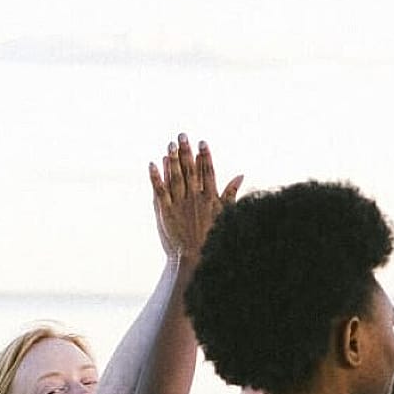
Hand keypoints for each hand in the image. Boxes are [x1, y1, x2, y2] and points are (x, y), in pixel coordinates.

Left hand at [149, 133, 243, 259]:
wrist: (196, 257)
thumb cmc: (214, 238)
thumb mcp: (227, 215)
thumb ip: (231, 193)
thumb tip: (240, 176)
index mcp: (210, 198)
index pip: (208, 172)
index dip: (205, 156)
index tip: (201, 142)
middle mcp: (195, 198)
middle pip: (191, 170)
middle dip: (186, 152)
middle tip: (182, 136)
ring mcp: (180, 204)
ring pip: (176, 177)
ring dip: (173, 160)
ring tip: (170, 145)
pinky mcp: (166, 212)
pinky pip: (160, 190)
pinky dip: (156, 177)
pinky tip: (153, 164)